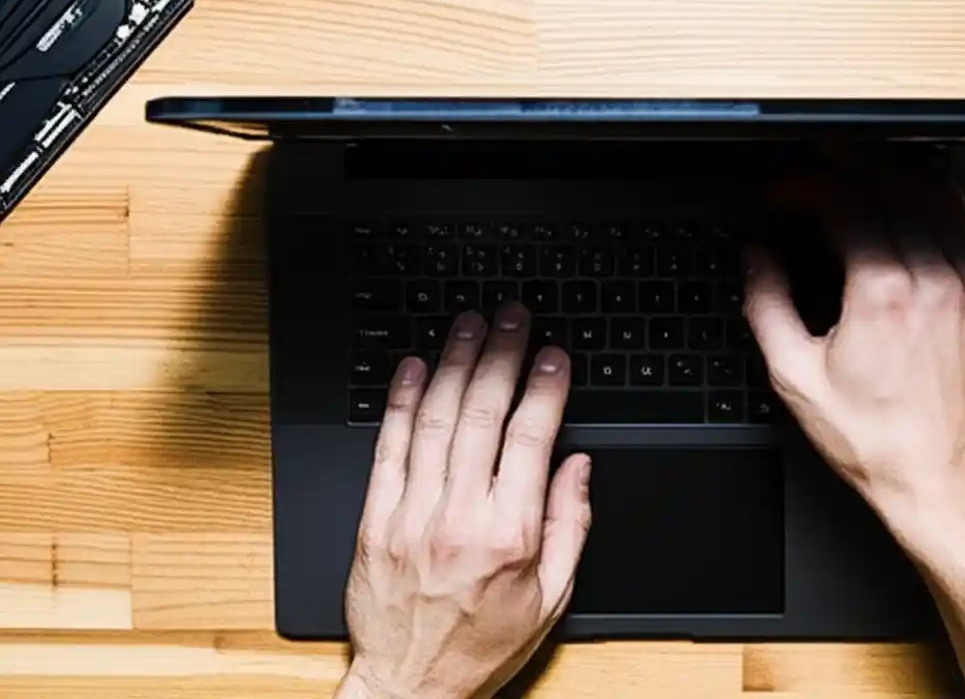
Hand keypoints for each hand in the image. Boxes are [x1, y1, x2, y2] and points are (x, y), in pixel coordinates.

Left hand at [337, 304, 591, 698]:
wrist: (409, 686)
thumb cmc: (481, 646)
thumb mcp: (552, 598)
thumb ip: (570, 526)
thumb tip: (577, 467)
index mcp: (510, 535)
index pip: (531, 438)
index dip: (545, 387)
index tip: (553, 355)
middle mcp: (458, 517)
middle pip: (481, 414)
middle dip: (501, 355)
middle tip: (512, 317)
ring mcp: (411, 515)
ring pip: (433, 419)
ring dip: (453, 363)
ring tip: (470, 325)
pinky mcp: (374, 520)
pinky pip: (387, 448)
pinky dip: (399, 401)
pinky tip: (412, 367)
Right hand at [742, 173, 964, 520]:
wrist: (939, 479)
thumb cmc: (873, 439)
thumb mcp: (796, 377)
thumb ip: (767, 305)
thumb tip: (757, 259)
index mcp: (884, 294)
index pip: (846, 204)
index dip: (807, 187)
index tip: (784, 195)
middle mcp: (936, 279)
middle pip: (896, 188)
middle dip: (851, 168)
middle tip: (820, 168)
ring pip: (943, 199)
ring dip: (900, 181)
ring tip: (867, 182)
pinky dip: (945, 212)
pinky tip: (921, 218)